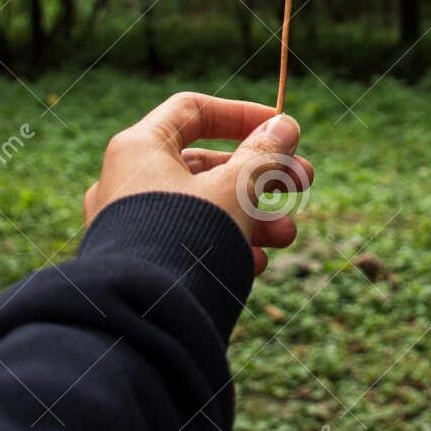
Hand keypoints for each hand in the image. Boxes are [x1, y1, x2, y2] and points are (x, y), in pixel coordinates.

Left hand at [83, 92, 312, 273]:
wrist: (143, 320)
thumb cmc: (187, 241)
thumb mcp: (236, 190)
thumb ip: (263, 155)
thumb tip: (285, 126)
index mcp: (139, 148)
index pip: (193, 110)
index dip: (243, 115)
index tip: (283, 130)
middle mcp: (127, 181)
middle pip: (206, 163)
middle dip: (261, 175)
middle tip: (303, 183)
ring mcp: (130, 224)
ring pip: (202, 206)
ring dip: (252, 216)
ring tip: (286, 236)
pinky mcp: (139, 260)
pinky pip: (188, 239)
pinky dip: (225, 243)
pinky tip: (255, 264)